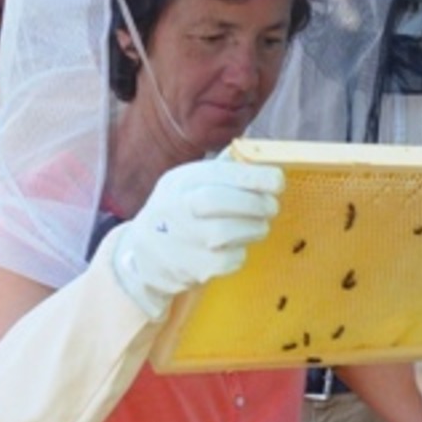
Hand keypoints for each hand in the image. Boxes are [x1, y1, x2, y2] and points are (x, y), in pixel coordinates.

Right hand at [109, 158, 284, 319]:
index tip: (278, 181)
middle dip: (256, 203)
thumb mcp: (187, 184)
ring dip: (254, 229)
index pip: (220, 174)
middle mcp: (176, 208)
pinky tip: (235, 246)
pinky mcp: (193, 268)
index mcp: (179, 182)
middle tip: (271, 207)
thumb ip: (220, 169)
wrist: (144, 258)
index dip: (255, 177)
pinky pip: (230, 259)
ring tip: (257, 226)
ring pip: (229, 233)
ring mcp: (182, 240)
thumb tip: (257, 152)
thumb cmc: (177, 214)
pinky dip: (241, 252)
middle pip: (221, 201)